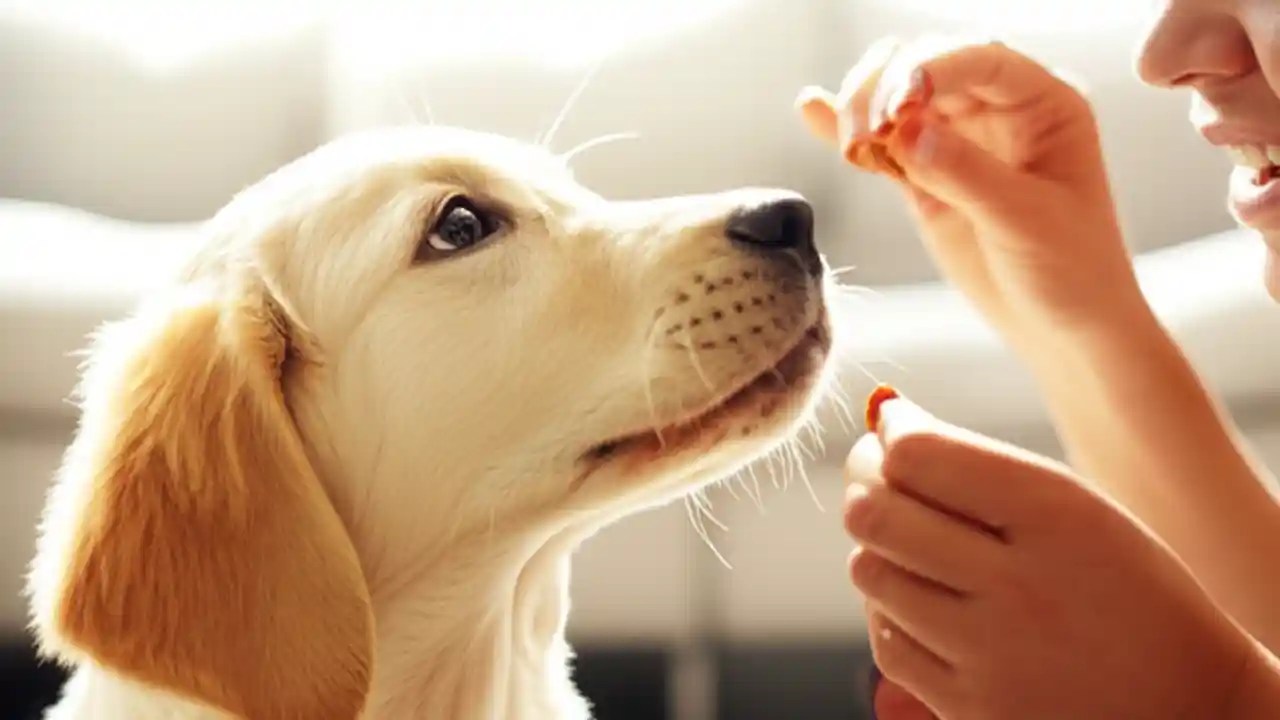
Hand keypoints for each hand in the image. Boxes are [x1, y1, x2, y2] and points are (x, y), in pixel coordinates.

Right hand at [797, 38, 1145, 338]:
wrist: (1063, 329)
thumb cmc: (1071, 271)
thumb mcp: (1024, 220)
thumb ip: (964, 172)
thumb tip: (905, 131)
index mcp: (1044, 104)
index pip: (981, 60)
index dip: (935, 67)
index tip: (899, 102)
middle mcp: (998, 111)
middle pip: (926, 64)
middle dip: (888, 87)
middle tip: (868, 133)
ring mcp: (957, 142)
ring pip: (895, 96)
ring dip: (862, 107)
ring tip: (850, 144)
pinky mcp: (924, 176)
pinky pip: (881, 143)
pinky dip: (845, 127)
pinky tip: (812, 109)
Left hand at [841, 395, 1258, 719]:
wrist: (1188, 705)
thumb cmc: (1125, 590)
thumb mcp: (1080, 510)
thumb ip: (981, 466)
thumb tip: (886, 422)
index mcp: (1057, 517)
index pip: (918, 457)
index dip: (889, 436)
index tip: (893, 430)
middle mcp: (1019, 585)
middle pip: (876, 514)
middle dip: (865, 484)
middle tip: (879, 477)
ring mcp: (990, 654)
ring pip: (870, 573)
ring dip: (880, 550)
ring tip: (916, 545)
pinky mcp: (971, 707)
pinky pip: (886, 641)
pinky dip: (892, 614)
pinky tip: (927, 603)